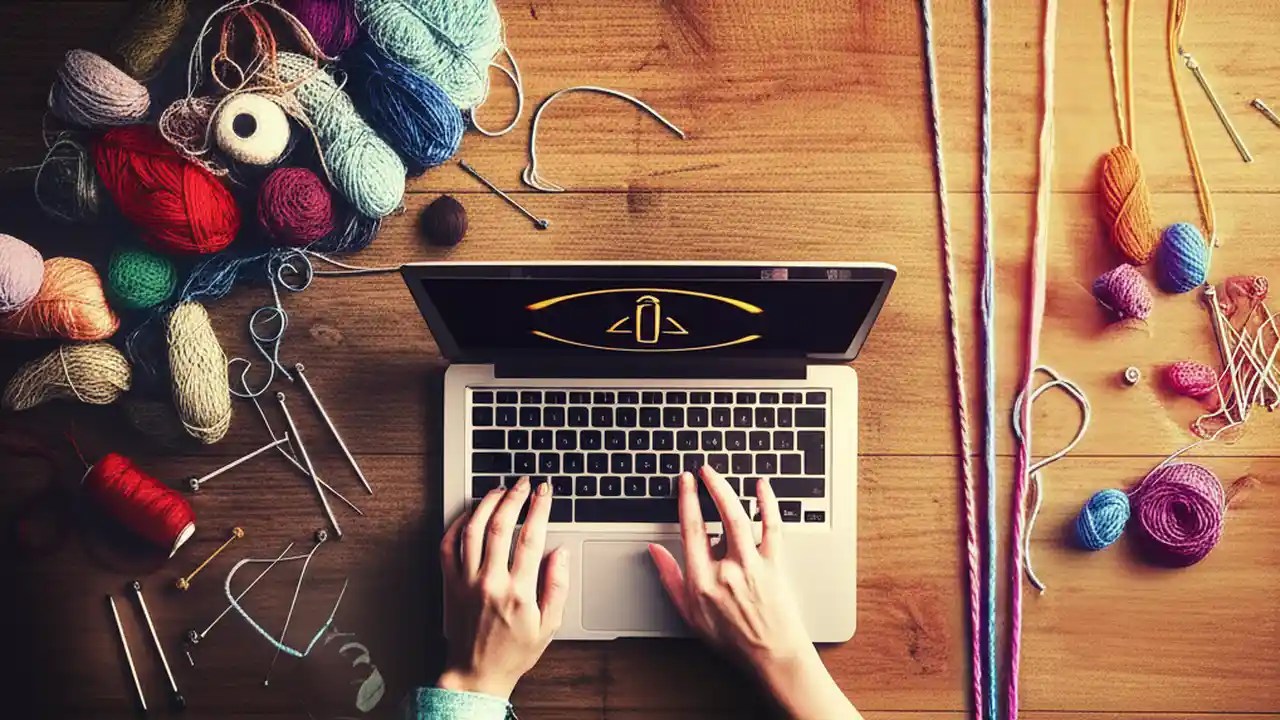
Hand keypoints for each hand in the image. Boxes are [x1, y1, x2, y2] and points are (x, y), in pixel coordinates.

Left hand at [437, 477, 568, 699]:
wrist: (476, 673)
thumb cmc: (514, 652)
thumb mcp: (549, 625)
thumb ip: (558, 586)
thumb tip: (561, 553)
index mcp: (519, 592)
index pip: (531, 538)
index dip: (540, 509)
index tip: (545, 493)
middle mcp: (490, 582)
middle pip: (500, 526)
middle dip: (514, 498)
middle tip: (523, 483)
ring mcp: (466, 582)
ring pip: (473, 531)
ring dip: (486, 504)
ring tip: (498, 490)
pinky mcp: (450, 584)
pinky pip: (448, 546)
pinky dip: (457, 525)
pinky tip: (470, 514)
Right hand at [648, 467, 860, 719]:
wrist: (771, 654)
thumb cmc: (730, 638)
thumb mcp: (689, 614)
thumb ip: (670, 579)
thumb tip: (653, 550)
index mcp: (702, 581)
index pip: (691, 530)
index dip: (686, 501)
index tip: (684, 482)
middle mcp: (728, 570)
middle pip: (718, 517)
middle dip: (709, 487)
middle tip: (701, 470)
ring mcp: (753, 566)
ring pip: (741, 518)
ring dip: (729, 491)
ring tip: (719, 475)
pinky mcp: (775, 566)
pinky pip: (773, 528)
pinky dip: (768, 504)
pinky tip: (762, 487)